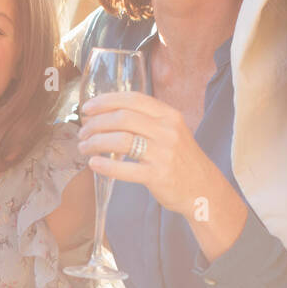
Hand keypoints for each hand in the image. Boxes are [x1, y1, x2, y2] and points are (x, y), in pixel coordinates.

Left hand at [78, 90, 224, 217]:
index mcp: (169, 115)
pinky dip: (105, 165)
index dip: (105, 101)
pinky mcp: (158, 175)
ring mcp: (163, 153)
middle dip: (95, 124)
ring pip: (120, 140)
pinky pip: (125, 168)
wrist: (203, 188)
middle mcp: (167, 130)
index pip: (132, 99)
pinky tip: (94, 164)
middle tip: (83, 132)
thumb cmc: (180, 159)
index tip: (87, 108)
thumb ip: (146, 120)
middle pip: (122, 118)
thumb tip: (107, 114)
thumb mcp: (171, 131)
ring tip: (84, 148)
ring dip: (95, 142)